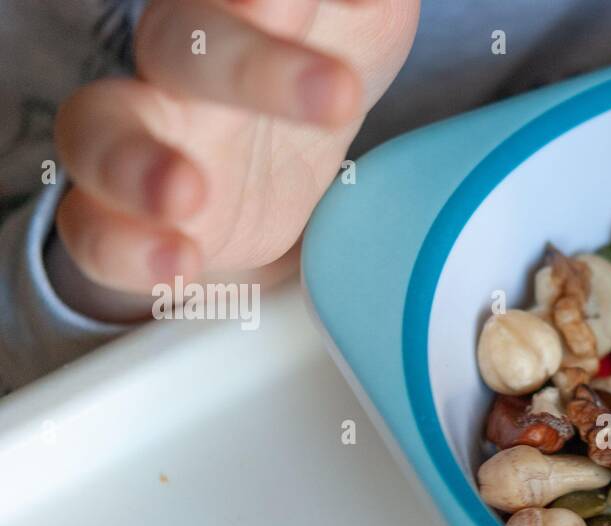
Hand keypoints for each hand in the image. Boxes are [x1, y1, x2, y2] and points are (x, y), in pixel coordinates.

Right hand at [53, 0, 418, 300]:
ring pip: (99, 131)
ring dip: (135, 165)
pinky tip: (176, 263)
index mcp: (236, 4)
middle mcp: (181, 62)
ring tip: (186, 196)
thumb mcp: (367, 16)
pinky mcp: (131, 215)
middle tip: (338, 93)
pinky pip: (92, 228)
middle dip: (251, 69)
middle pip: (184, 45)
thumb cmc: (328, 56)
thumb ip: (364, 2)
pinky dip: (127, 248)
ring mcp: (146, 136)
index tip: (307, 0)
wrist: (295, 147)